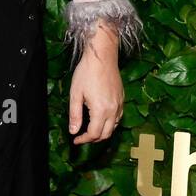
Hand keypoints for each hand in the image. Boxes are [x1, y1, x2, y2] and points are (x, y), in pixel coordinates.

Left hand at [68, 23, 122, 143]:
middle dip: (94, 139)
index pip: (94, 133)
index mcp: (101, 110)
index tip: (75, 140)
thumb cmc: (86, 72)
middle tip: (82, 137)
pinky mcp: (122, 98)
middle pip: (106, 134)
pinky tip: (101, 119)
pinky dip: (110, 123)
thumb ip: (75, 115)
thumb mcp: (75, 94)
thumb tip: (73, 131)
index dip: (83, 140)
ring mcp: (120, 104)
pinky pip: (119, 117)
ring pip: (114, 127)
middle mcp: (113, 110)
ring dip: (103, 132)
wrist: (102, 56)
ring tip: (91, 130)